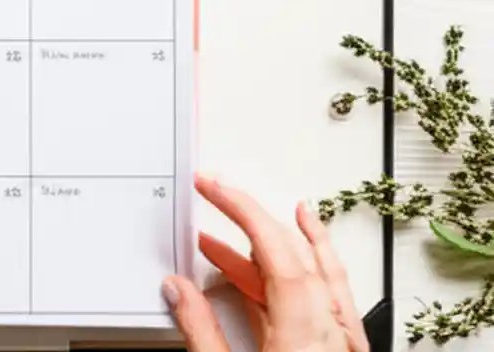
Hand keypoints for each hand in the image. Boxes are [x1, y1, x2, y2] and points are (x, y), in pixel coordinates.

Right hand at [163, 174, 369, 351]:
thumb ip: (202, 331)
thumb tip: (178, 291)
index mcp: (305, 333)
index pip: (274, 251)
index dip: (242, 210)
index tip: (215, 187)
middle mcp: (332, 330)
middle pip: (293, 253)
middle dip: (249, 217)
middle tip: (216, 192)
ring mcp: (343, 340)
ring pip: (314, 270)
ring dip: (273, 240)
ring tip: (236, 220)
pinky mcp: (343, 348)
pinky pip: (333, 291)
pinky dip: (314, 261)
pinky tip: (301, 245)